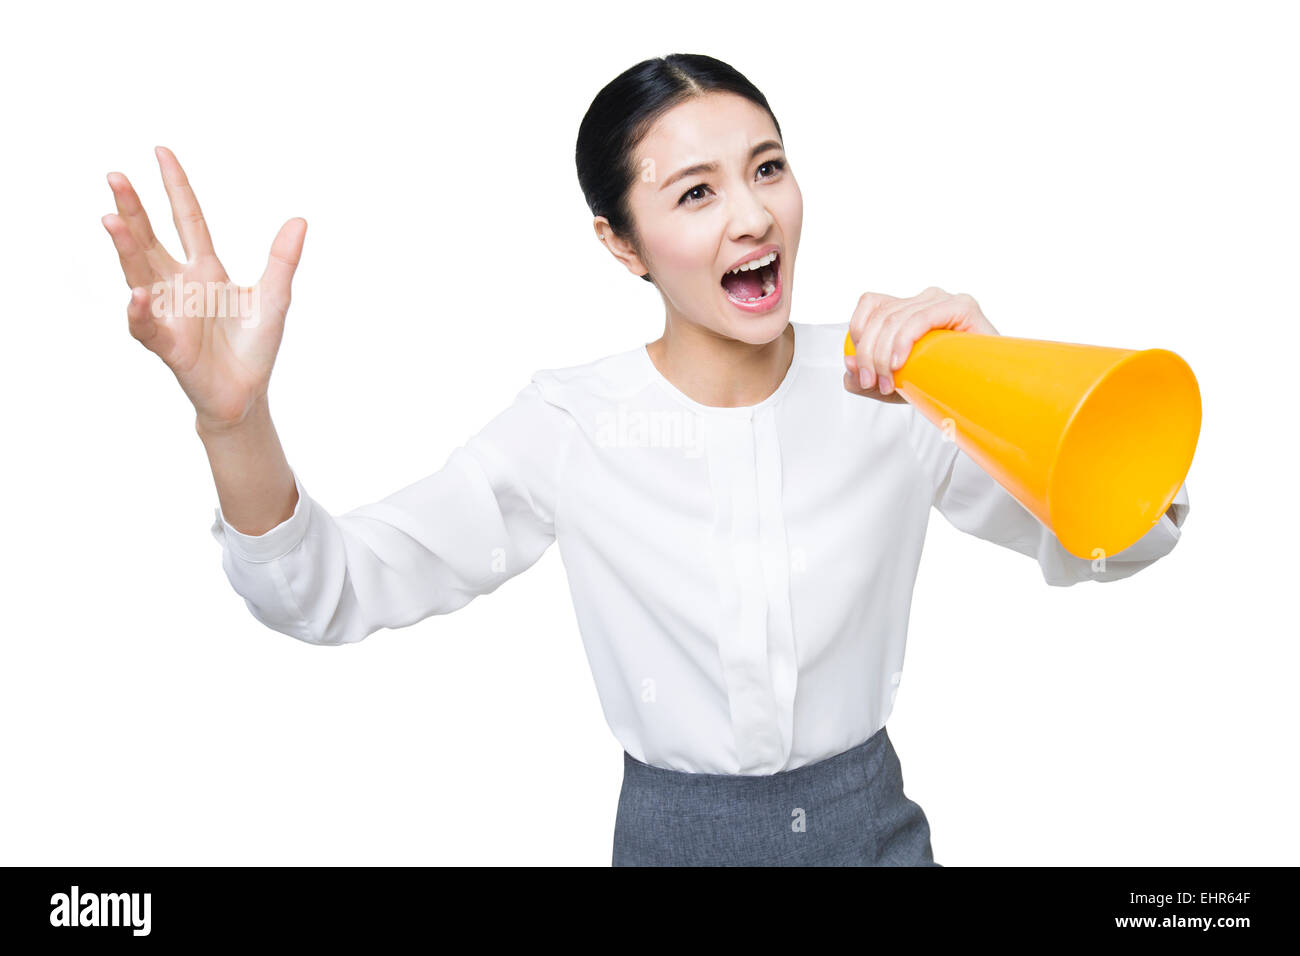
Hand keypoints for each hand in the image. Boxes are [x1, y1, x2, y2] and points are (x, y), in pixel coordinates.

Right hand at [102, 146, 306, 430]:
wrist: (247, 393)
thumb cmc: (254, 345)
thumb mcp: (275, 297)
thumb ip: (283, 260)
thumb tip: (300, 220)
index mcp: (205, 268)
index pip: (187, 218)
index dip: (175, 186)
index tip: (160, 151)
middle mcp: (179, 284)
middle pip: (150, 238)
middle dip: (132, 208)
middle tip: (115, 175)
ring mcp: (169, 312)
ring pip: (138, 273)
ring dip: (124, 248)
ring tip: (110, 220)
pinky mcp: (168, 344)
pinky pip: (147, 325)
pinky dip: (141, 311)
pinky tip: (138, 295)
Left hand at [843, 286, 999, 402]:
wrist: (988, 393)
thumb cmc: (945, 385)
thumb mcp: (897, 385)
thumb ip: (866, 379)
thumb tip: (848, 367)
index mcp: (908, 308)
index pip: (870, 304)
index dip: (858, 333)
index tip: (862, 371)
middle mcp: (925, 299)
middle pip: (879, 316)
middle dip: (868, 355)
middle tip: (873, 385)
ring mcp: (944, 300)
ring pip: (895, 320)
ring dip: (883, 357)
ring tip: (889, 386)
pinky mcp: (962, 306)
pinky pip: (920, 319)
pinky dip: (903, 341)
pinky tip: (900, 364)